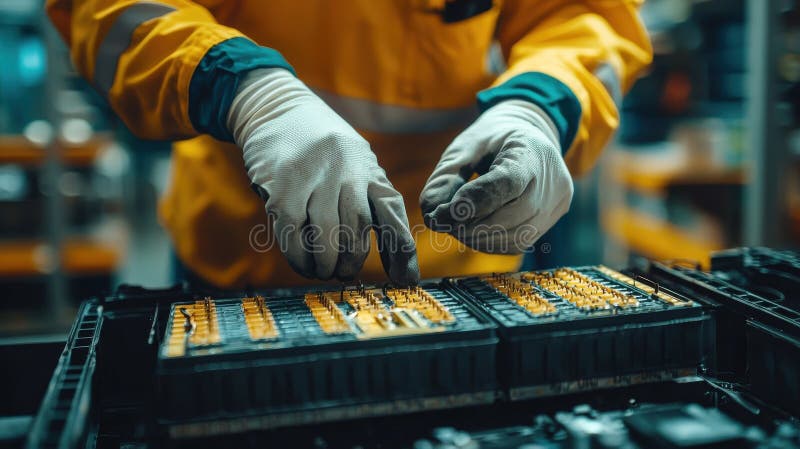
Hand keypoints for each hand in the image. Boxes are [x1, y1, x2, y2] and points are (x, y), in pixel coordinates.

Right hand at [228, 68, 417, 283]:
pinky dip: (299, 256)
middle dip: (353, 259)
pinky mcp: (282, 186)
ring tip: (323, 271)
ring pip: (326, 234)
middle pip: (358, 227)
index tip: (405, 281)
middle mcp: (346, 169)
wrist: (276, 109)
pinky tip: (303, 262)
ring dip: (326, 263)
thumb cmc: (321, 148)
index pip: (392, 212)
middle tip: (344, 274)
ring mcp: (313, 176)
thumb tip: (394, 255)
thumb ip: (370, 199)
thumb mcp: (354, 163)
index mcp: (368, 168)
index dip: (401, 251)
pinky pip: (293, 233)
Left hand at [419, 99, 572, 252]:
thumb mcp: (465, 146)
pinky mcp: (551, 221)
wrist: (530, 139)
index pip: (508, 183)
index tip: (444, 212)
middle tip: (441, 222)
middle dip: (469, 225)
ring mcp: (555, 204)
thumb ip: (446, 176)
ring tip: (454, 226)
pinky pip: (517, 243)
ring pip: (513, 236)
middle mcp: (552, 181)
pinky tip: (472, 231)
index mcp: (531, 150)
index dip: (475, 202)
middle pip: (511, 215)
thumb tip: (432, 216)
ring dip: (477, 237)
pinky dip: (489, 242)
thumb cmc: (491, 141)